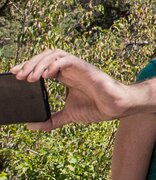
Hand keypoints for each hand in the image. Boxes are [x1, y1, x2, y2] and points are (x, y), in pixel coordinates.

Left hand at [11, 51, 128, 129]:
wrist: (116, 107)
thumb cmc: (96, 107)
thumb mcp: (67, 115)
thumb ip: (50, 120)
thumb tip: (31, 125)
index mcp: (66, 77)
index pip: (43, 65)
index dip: (29, 67)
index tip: (15, 75)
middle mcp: (70, 69)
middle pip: (46, 56)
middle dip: (30, 64)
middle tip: (18, 76)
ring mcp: (78, 67)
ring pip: (54, 54)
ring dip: (39, 63)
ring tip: (30, 77)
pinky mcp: (85, 68)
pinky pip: (67, 60)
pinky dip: (54, 65)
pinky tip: (45, 75)